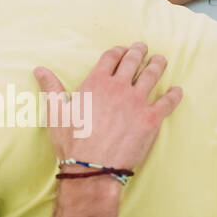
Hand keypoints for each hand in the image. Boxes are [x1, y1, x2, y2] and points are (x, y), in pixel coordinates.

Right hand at [33, 42, 182, 176]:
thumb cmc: (72, 142)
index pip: (111, 57)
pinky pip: (168, 101)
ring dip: (158, 64)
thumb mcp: (56, 112)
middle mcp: (119, 87)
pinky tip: (177, 90)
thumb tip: (39, 69)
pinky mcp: (151, 119)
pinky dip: (174, 94)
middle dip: (139, 52)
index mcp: (96, 82)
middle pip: (133, 61)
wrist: (92, 169)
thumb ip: (51, 87)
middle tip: (143, 47)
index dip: (118, 51)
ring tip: (160, 60)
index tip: (123, 50)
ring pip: (152, 74)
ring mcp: (137, 102)